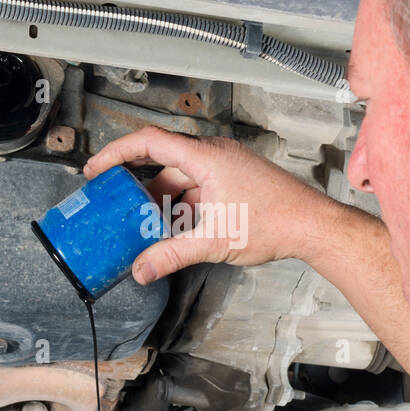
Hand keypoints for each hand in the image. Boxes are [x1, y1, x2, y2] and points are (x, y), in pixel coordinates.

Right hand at [82, 125, 338, 283]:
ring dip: (161, 200)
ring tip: (144, 226)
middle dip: (136, 186)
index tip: (96, 168)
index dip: (117, 152)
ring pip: (180, 178)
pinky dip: (181, 204)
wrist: (313, 225)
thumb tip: (142, 268)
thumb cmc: (275, 222)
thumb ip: (172, 255)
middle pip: (162, 163)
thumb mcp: (214, 241)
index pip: (149, 142)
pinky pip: (196, 187)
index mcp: (206, 157)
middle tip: (114, 202)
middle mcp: (214, 155)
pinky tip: (174, 229)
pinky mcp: (233, 180)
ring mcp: (225, 167)